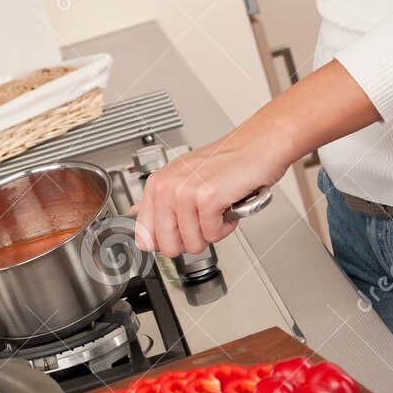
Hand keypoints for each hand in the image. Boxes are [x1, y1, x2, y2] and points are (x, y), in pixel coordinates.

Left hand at [135, 127, 288, 256]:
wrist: (256, 146)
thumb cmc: (225, 163)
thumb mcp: (183, 177)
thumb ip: (159, 199)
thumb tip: (135, 214)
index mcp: (158, 183)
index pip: (144, 234)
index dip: (166, 242)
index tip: (179, 234)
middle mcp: (167, 186)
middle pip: (167, 246)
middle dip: (191, 241)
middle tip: (203, 220)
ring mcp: (186, 191)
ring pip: (193, 243)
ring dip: (212, 232)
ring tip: (218, 208)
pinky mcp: (208, 197)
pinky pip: (213, 235)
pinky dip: (226, 227)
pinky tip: (228, 206)